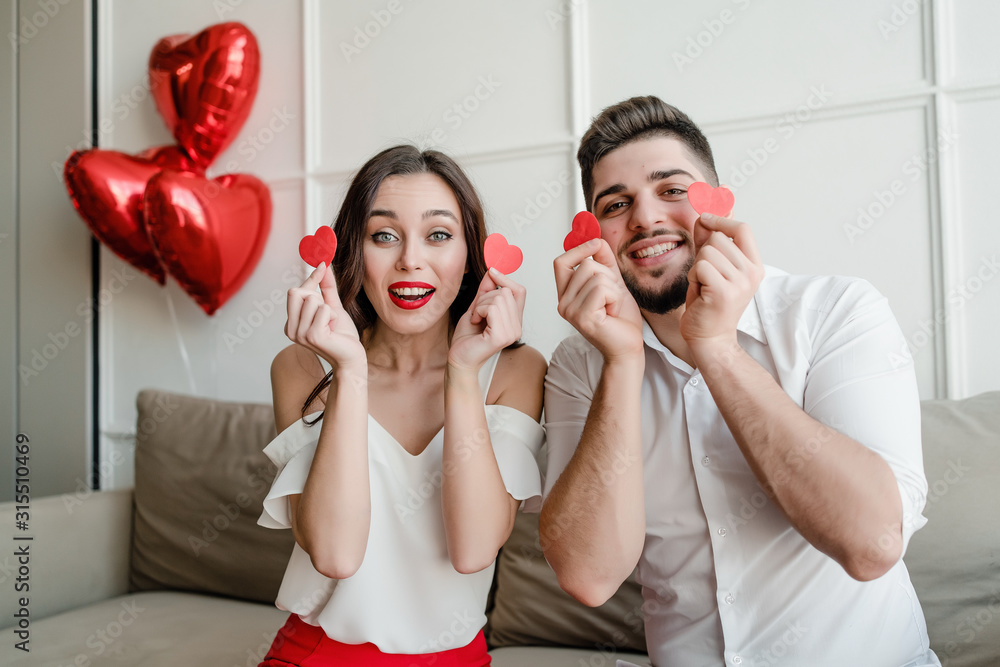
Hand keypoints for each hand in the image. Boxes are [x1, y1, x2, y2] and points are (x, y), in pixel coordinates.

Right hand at [284, 263, 365, 369]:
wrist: (351, 357)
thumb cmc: (342, 335)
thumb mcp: (332, 306)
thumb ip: (326, 287)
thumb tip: (323, 264)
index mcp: (292, 323)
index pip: (294, 292)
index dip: (310, 279)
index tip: (322, 265)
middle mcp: (291, 330)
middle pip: (297, 292)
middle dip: (316, 296)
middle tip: (327, 312)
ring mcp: (300, 334)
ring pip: (312, 299)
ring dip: (328, 309)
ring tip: (331, 324)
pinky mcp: (312, 336)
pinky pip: (323, 309)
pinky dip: (333, 316)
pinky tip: (333, 330)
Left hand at [448, 268, 525, 371]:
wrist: (459, 358)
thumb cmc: (467, 338)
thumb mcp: (476, 307)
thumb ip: (486, 291)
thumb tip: (492, 272)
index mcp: (514, 320)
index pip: (520, 291)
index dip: (506, 279)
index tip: (491, 272)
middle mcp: (517, 327)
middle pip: (506, 292)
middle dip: (485, 296)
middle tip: (477, 312)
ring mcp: (512, 332)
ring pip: (498, 299)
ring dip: (480, 305)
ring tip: (476, 318)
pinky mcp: (502, 336)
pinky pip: (492, 309)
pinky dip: (479, 311)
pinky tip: (475, 321)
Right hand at [554, 238, 643, 361]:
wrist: (628, 346)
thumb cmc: (621, 320)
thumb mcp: (613, 283)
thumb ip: (604, 262)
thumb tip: (597, 240)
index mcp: (566, 294)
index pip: (561, 262)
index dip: (579, 249)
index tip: (596, 245)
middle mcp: (563, 303)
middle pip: (585, 266)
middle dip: (608, 276)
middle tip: (611, 298)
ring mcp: (570, 311)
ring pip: (596, 276)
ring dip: (614, 290)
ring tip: (612, 307)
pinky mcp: (582, 317)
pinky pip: (602, 289)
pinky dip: (615, 298)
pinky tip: (613, 312)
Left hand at [681, 214, 763, 354]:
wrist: (710, 338)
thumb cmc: (709, 304)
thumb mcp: (713, 268)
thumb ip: (710, 242)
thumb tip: (705, 215)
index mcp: (754, 265)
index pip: (742, 228)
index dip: (721, 220)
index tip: (705, 218)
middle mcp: (752, 273)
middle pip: (719, 238)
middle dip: (704, 253)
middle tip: (706, 275)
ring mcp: (740, 282)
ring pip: (707, 252)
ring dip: (697, 267)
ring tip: (703, 285)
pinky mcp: (724, 291)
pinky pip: (700, 266)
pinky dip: (693, 277)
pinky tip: (700, 291)